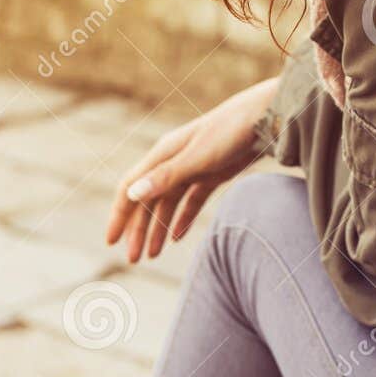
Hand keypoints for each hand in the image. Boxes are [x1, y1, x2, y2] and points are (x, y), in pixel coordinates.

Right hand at [107, 78, 278, 263]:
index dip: (119, 216)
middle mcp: (172, 162)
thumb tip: (132, 195)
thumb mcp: (196, 158)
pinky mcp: (211, 174)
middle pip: (147, 201)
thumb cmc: (229, 132)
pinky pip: (190, 202)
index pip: (130, 189)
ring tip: (152, 255)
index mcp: (162, 156)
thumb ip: (165, 177)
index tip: (111, 242)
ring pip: (167, 204)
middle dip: (138, 231)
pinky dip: (182, 219)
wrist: (264, 117)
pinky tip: (177, 238)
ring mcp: (191, 169)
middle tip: (133, 259)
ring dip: (158, 229)